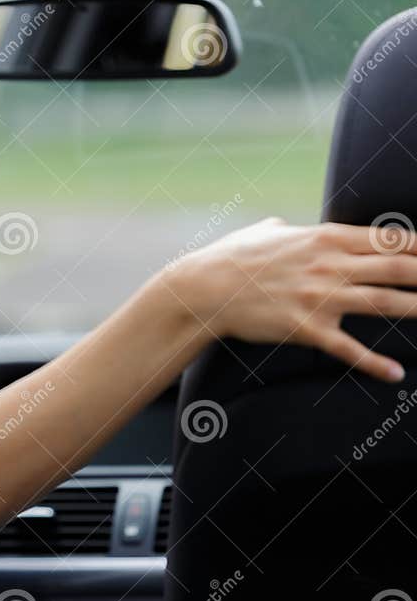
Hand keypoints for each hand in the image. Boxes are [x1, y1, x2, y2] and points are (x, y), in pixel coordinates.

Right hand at [166, 217, 416, 381]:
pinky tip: (396, 374)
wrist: (202, 289)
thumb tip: (288, 226)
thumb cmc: (230, 258)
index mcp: (325, 237)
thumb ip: (287, 229)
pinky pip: (349, 348)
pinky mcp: (306, 328)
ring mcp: (320, 297)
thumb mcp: (264, 232)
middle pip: (399, 267)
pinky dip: (375, 364)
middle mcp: (330, 265)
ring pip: (386, 302)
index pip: (390, 239)